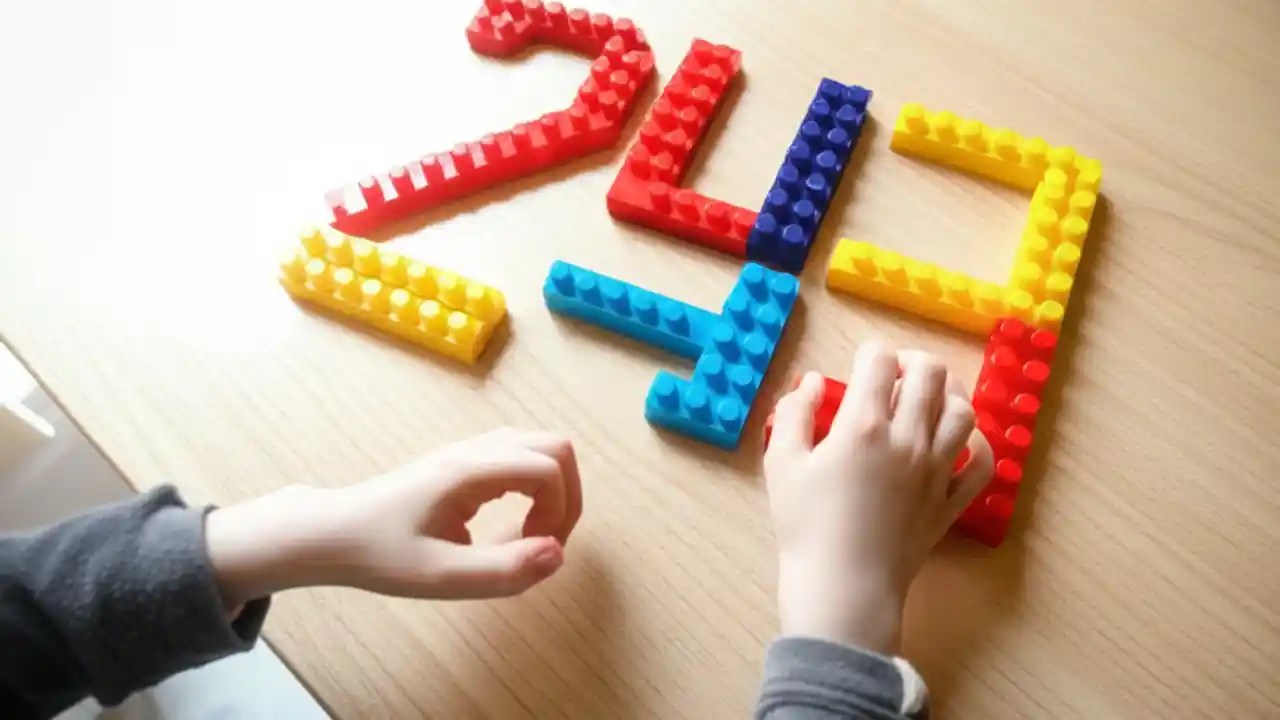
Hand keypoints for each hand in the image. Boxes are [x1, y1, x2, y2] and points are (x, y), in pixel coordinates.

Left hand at [205, 428, 582, 607]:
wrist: (331, 533)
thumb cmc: (380, 555)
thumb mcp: (440, 576)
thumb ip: (502, 570)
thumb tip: (558, 555)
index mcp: (471, 471)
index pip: (548, 468)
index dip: (560, 512)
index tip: (538, 551)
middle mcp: (475, 451)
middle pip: (555, 446)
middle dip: (567, 495)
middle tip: (545, 540)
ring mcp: (469, 451)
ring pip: (539, 447)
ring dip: (553, 489)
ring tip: (530, 535)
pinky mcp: (464, 462)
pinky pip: (519, 457)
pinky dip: (534, 486)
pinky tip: (509, 524)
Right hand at [763, 341, 993, 652]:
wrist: (843, 587)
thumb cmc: (805, 526)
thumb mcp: (781, 463)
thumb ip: (793, 413)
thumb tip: (810, 382)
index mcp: (863, 424)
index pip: (880, 359)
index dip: (869, 354)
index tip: (858, 368)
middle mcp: (908, 438)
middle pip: (931, 373)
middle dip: (912, 362)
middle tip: (895, 376)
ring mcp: (937, 470)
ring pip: (963, 410)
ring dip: (947, 394)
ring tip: (926, 401)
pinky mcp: (951, 501)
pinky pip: (983, 464)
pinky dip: (977, 444)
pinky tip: (958, 441)